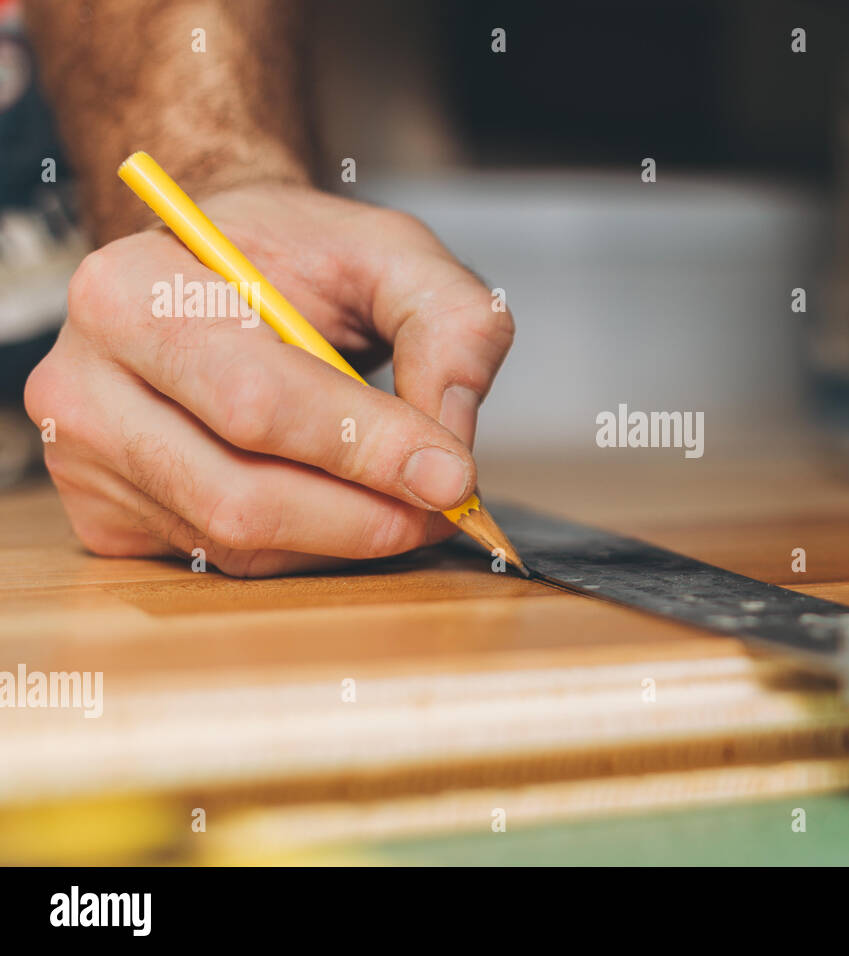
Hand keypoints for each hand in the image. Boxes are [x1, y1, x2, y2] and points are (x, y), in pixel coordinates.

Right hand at [24, 184, 513, 576]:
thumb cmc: (296, 259)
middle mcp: (81, 383)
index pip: (256, 401)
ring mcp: (81, 460)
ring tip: (410, 499)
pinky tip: (345, 503)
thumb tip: (449, 446)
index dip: (366, 448)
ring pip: (239, 542)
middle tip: (449, 504)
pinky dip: (308, 548)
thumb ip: (449, 325)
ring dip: (346, 538)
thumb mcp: (393, 253)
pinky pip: (227, 562)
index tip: (455, 476)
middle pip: (241, 495)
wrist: (214, 271)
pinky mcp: (104, 518)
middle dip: (367, 513)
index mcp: (129, 292)